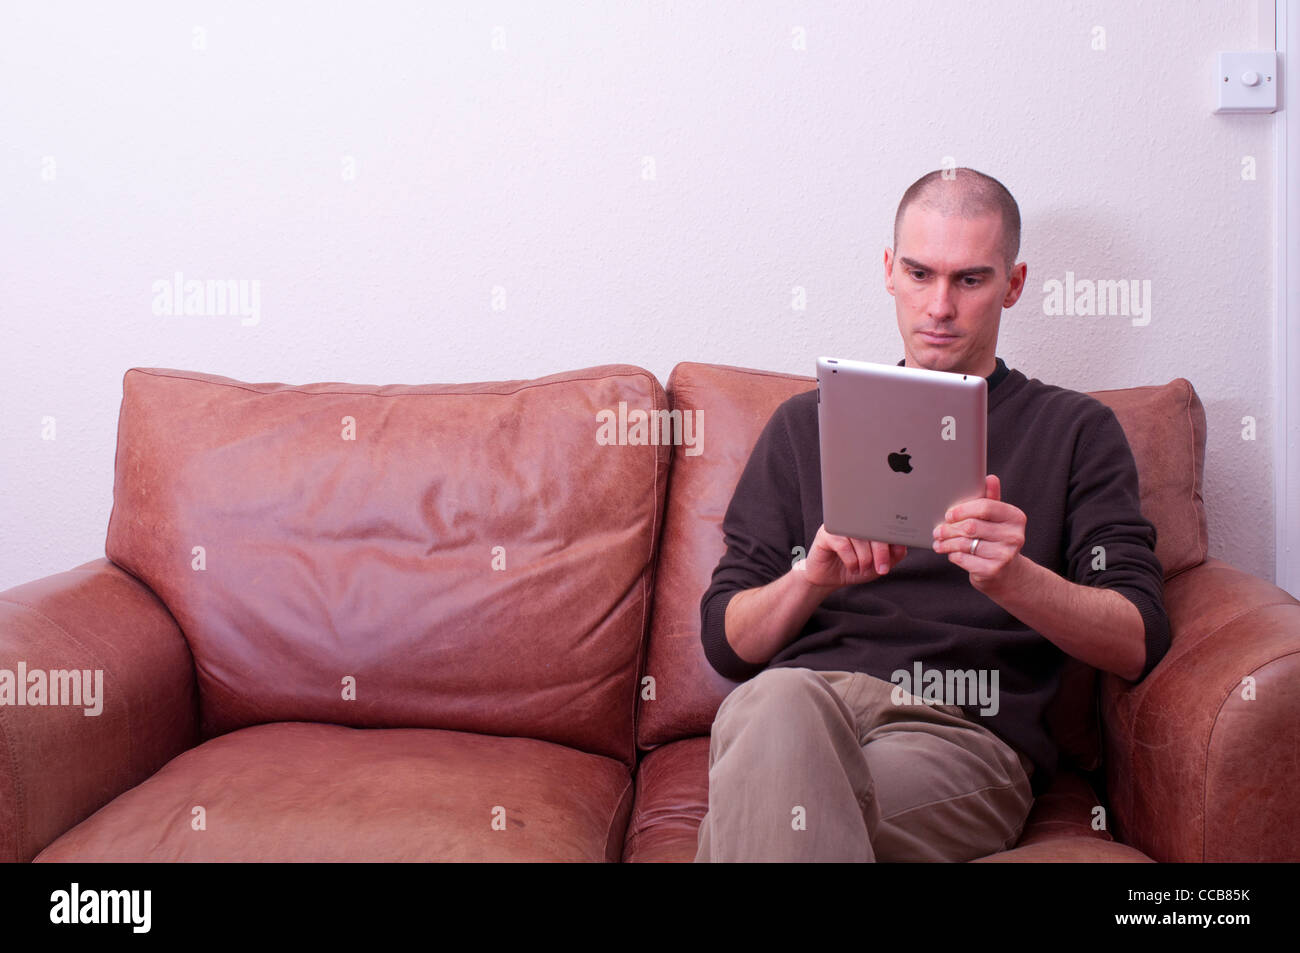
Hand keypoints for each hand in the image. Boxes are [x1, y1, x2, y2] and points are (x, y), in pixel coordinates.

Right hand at [800, 523, 907, 589]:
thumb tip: (901, 545)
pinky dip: (852, 561)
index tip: (895, 556)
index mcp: (868, 523)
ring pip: (860, 539)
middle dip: (881, 553)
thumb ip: (892, 555)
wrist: (828, 578)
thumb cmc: (852, 567)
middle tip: (882, 569)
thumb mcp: (877, 564)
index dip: (892, 540)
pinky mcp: (827, 534)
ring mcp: (840, 525)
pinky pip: (844, 546)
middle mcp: (854, 520)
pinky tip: (852, 567)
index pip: (885, 524)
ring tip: (861, 569)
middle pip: (873, 530)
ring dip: (865, 559)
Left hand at [931, 474, 1027, 594]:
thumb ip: (990, 499)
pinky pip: (963, 559)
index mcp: (1015, 517)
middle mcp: (1014, 536)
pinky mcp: (993, 571)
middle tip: (938, 530)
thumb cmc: (997, 539)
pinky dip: (953, 555)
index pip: (985, 507)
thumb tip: (990, 478)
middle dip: (949, 528)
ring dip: (947, 542)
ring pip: (964, 543)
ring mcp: (1005, 555)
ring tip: (939, 542)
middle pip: (971, 526)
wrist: (1008, 573)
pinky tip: (950, 553)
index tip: (949, 514)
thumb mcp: (996, 518)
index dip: (962, 510)